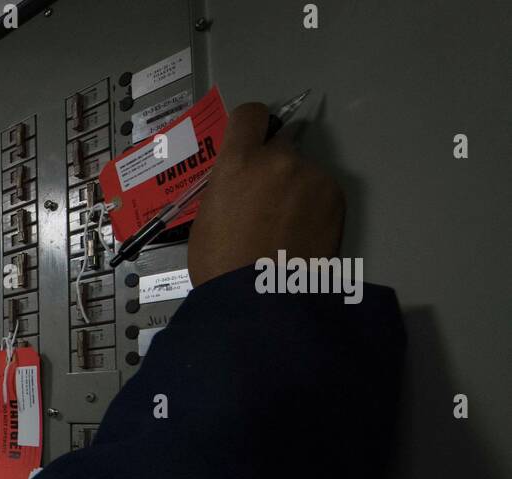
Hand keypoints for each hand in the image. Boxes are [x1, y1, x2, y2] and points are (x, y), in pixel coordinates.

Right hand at [188, 103, 344, 286]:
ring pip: (303, 170)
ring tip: (286, 227)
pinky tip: (303, 235)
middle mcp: (279, 158)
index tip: (250, 144)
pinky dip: (314, 206)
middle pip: (281, 142)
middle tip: (267, 199)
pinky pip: (321, 191)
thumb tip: (243, 182)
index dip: (250, 127)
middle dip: (274, 164)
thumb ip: (228, 186)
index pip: (250, 114)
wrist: (261, 300)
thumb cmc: (220, 265)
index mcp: (239, 161)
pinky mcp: (335, 196)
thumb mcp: (207, 216)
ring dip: (296, 187)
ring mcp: (312, 176)